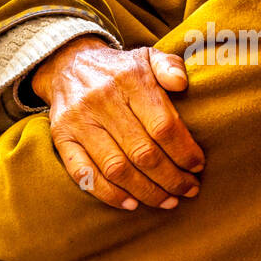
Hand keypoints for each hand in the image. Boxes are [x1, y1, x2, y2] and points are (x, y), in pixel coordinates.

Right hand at [31, 36, 204, 210]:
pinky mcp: (62, 138)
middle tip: (189, 190)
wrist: (68, 64)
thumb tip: (182, 83)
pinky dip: (109, 194)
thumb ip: (170, 66)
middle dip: (171, 178)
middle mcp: (102, 100)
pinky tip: (131, 204)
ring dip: (146, 192)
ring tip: (168, 201)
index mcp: (130, 79)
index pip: (163, 125)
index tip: (198, 166)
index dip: (184, 152)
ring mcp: (80, 121)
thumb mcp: (148, 56)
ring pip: (117, 168)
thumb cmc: (120, 69)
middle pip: (143, 152)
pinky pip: (84, 174)